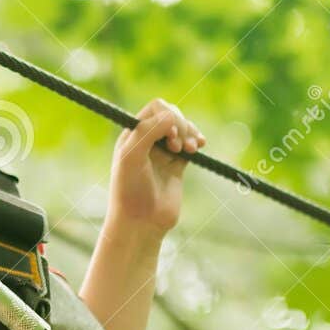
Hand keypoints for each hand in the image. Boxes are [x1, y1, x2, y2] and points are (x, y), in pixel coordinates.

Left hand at [108, 97, 205, 235]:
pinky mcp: (177, 165)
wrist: (140, 222)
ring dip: (190, 133)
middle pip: (172, 114)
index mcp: (133, 134)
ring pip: (184, 128)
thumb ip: (148, 131)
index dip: (168, 115)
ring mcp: (163, 152)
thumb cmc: (130, 189)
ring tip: (190, 149)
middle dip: (181, 125)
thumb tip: (172, 115)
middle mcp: (147, 140)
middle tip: (177, 146)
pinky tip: (200, 146)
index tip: (169, 134)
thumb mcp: (131, 156)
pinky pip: (190, 144)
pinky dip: (197, 140)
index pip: (156, 108)